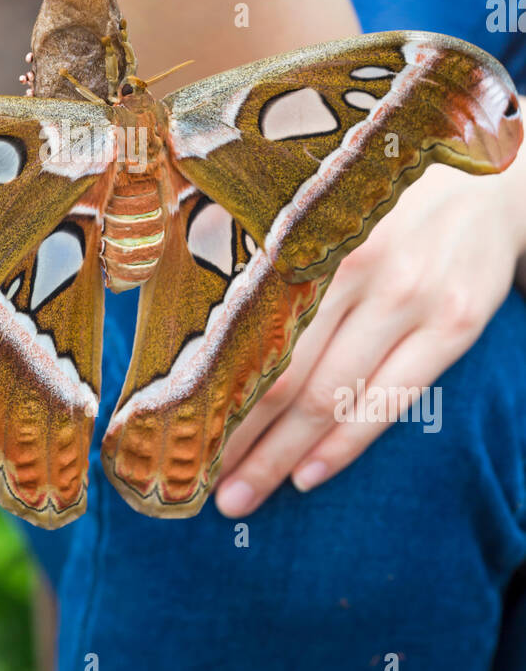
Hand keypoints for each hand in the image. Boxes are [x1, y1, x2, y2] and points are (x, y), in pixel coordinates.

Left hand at [215, 145, 525, 515]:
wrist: (491, 174)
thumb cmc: (385, 195)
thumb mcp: (322, 206)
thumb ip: (273, 257)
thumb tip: (200, 321)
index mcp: (312, 238)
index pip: (249, 337)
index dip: (211, 396)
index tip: (179, 436)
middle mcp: (361, 269)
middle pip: (284, 377)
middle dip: (238, 442)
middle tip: (203, 488)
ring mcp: (412, 299)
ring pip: (331, 398)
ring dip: (282, 458)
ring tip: (243, 496)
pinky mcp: (455, 324)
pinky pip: (390, 402)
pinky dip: (345, 446)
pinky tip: (308, 476)